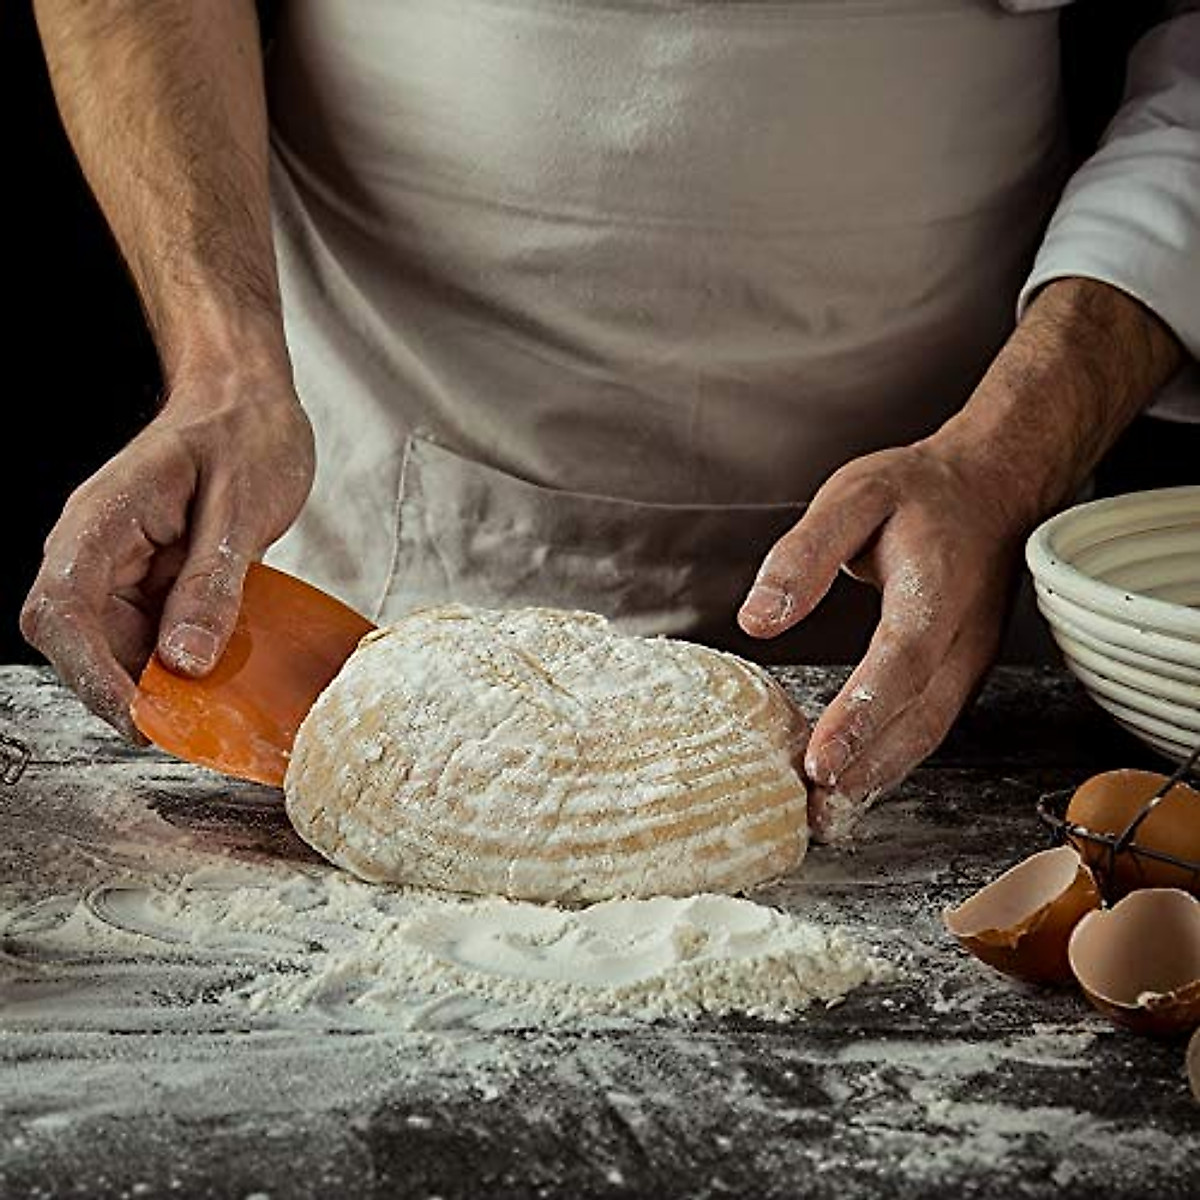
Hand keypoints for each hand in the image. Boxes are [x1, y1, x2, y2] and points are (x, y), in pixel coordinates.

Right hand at [21, 362, 314, 738]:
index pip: (62, 609)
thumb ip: (213, 585)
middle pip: (82, 643)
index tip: (138, 716)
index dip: (90, 674)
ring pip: (118, 650)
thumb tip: (186, 662)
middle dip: (130, 690)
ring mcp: (122, 571)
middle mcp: (98, 551)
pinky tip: (223, 678)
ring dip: (160, 684)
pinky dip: (183, 666)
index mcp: (101, 521)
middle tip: (193, 724)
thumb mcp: (241, 508)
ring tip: (218, 705)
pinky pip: (152, 640)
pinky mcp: (152, 584)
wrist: (251, 403)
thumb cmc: (243, 434)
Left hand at [738, 439, 1025, 841]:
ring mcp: (970, 660)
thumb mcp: (854, 495)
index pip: (900, 663)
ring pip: (927, 732)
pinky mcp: (962, 672)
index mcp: (936, 588)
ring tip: (826, 814)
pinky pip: (928, 725)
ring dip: (879, 777)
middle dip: (867, 770)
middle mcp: (964, 636)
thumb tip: (759, 618)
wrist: (995, 486)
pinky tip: (853, 783)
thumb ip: (805, 554)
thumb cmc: (920, 492)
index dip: (861, 716)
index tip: (819, 760)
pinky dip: (892, 761)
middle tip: (814, 811)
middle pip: (920, 718)